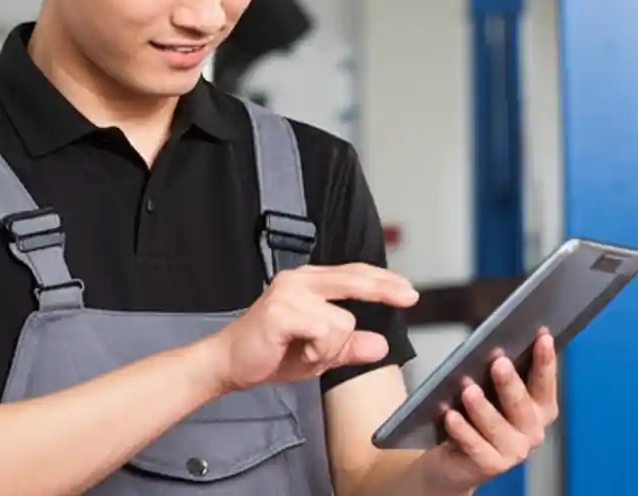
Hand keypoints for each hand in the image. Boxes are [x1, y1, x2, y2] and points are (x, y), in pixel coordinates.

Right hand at [214, 264, 419, 391]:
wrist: (228, 364)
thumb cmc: (269, 353)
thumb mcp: (319, 353)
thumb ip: (349, 347)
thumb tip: (380, 345)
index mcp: (308, 283)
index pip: (354, 274)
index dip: (382, 281)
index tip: (408, 291)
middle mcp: (299, 281)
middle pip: (355, 279)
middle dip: (384, 289)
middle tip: (409, 297)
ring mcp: (289, 293)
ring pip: (343, 322)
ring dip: (331, 349)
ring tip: (307, 354)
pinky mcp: (281, 311)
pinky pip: (324, 332)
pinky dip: (318, 352)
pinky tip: (298, 354)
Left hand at [419, 329, 558, 493]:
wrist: (455, 461)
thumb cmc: (477, 417)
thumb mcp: (492, 392)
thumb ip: (501, 372)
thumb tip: (497, 343)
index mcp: (540, 409)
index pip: (545, 382)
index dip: (545, 360)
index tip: (543, 336)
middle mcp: (532, 431)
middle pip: (522, 404)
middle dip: (510, 383)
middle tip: (499, 362)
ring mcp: (513, 451)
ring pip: (496, 426)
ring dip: (481, 407)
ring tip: (468, 390)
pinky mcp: (491, 466)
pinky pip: (475, 445)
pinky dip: (463, 430)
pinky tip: (451, 416)